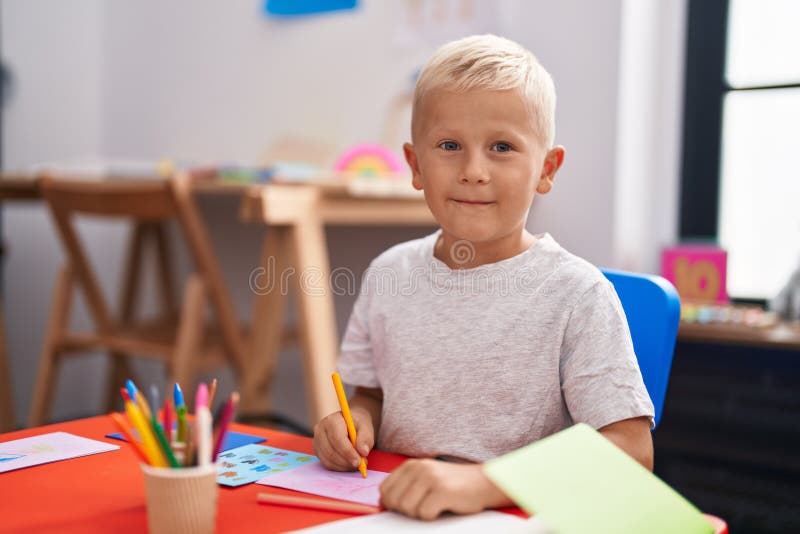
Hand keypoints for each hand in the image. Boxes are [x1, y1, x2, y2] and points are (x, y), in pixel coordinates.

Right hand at [312, 408, 373, 470]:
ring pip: (328, 460)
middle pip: (331, 451)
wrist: (349, 423)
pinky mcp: (318, 451)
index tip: (359, 461)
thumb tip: (363, 452)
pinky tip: (349, 464)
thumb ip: (365, 438)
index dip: (348, 452)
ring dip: (344, 466)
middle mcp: (320, 430)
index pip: (337, 439)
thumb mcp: (365, 427)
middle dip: (346, 461)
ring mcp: (317, 442)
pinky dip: (340, 467)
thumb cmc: (357, 424)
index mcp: (331, 421)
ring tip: (357, 463)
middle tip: (360, 464)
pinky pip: (327, 464)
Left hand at [379, 459, 510, 519]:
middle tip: (424, 507)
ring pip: (408, 509)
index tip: (407, 506)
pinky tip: (443, 507)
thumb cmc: (452, 485)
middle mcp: (419, 469)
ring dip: (420, 514)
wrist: (483, 482)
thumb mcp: (425, 477)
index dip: (392, 504)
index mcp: (411, 465)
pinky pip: (425, 514)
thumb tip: (384, 503)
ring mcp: (431, 479)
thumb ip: (406, 485)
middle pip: (394, 501)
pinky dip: (433, 516)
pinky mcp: (442, 491)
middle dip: (406, 511)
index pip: (385, 490)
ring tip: (434, 505)